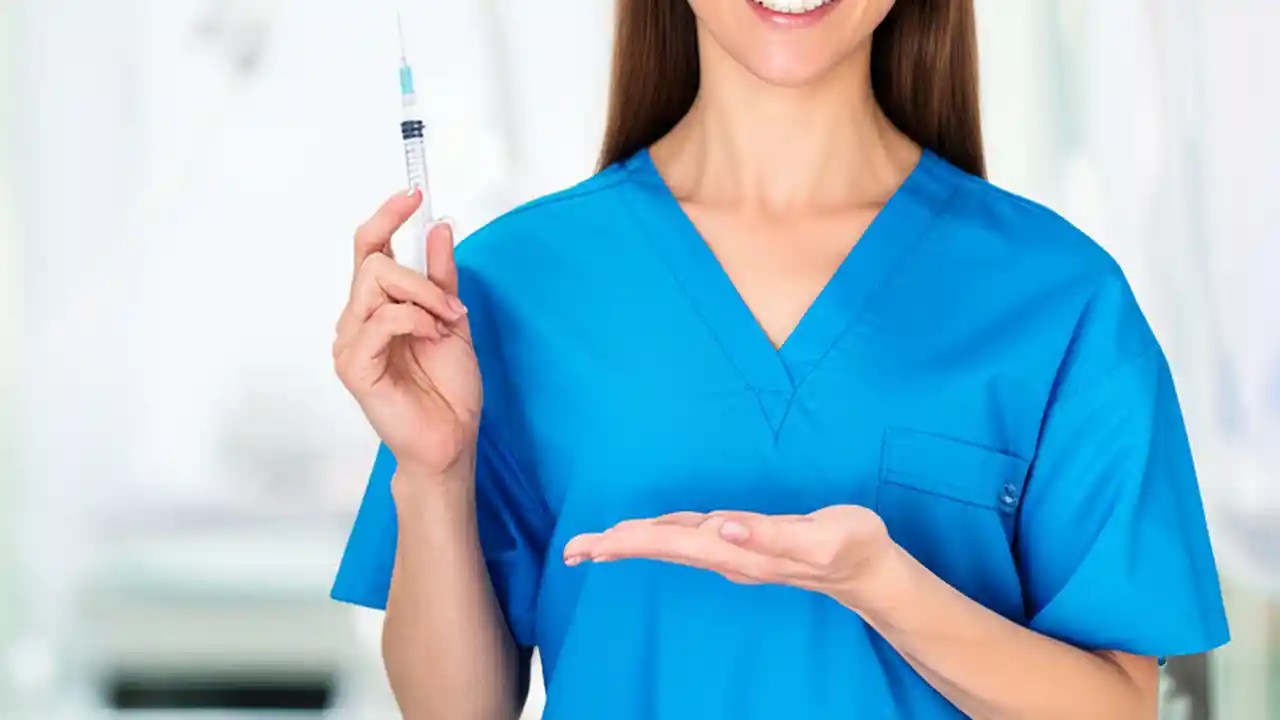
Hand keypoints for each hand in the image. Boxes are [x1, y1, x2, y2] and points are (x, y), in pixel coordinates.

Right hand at [333, 189, 482, 479]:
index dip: (387, 215)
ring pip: (376, 284)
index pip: (370, 247)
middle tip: (452, 306)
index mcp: (379, 305)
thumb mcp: (453, 317)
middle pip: (372, 260)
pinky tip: (431, 338)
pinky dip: (414, 321)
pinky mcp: (353, 365)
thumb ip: (442, 276)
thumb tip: (440, 227)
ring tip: (445, 326)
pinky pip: (379, 320)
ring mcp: (351, 341)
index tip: (413, 191)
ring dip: (423, 299)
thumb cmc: (449, 386)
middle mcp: (357, 318)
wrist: (452, 437)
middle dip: (421, 277)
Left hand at [563, 506, 899, 609]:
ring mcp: (734, 554)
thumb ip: (770, 531)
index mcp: (739, 551)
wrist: (868, 571)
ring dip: (634, 544)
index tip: (594, 545)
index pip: (674, 543)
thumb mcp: (820, 536)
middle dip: (617, 548)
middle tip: (572, 550)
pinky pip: (691, 540)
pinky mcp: (741, 547)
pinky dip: (662, 535)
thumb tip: (722, 524)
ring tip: (597, 544)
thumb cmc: (850, 545)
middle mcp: (729, 556)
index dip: (632, 542)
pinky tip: (650, 532)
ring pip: (673, 545)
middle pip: (663, 549)